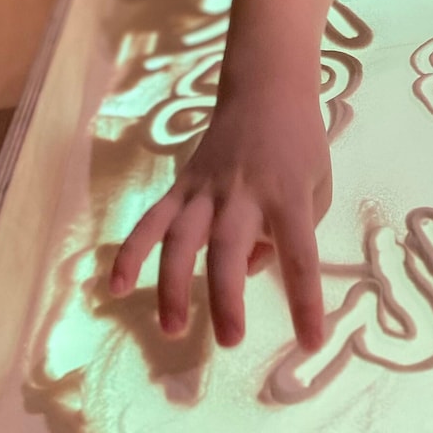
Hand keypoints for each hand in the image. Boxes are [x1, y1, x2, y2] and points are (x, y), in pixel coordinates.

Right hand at [109, 90, 330, 350]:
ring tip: (173, 328)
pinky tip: (116, 286)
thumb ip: (289, 236)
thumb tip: (247, 273)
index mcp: (288, 197)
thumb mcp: (315, 190)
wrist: (267, 91)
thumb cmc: (300, 147)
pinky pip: (152, 222)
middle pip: (229, 250)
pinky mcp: (182, 186)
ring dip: (174, 285)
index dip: (305, 299)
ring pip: (181, 240)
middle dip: (227, 298)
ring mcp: (206, 190)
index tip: (310, 341)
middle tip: (230, 341)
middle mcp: (243, 194)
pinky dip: (132, 253)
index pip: (299, 255)